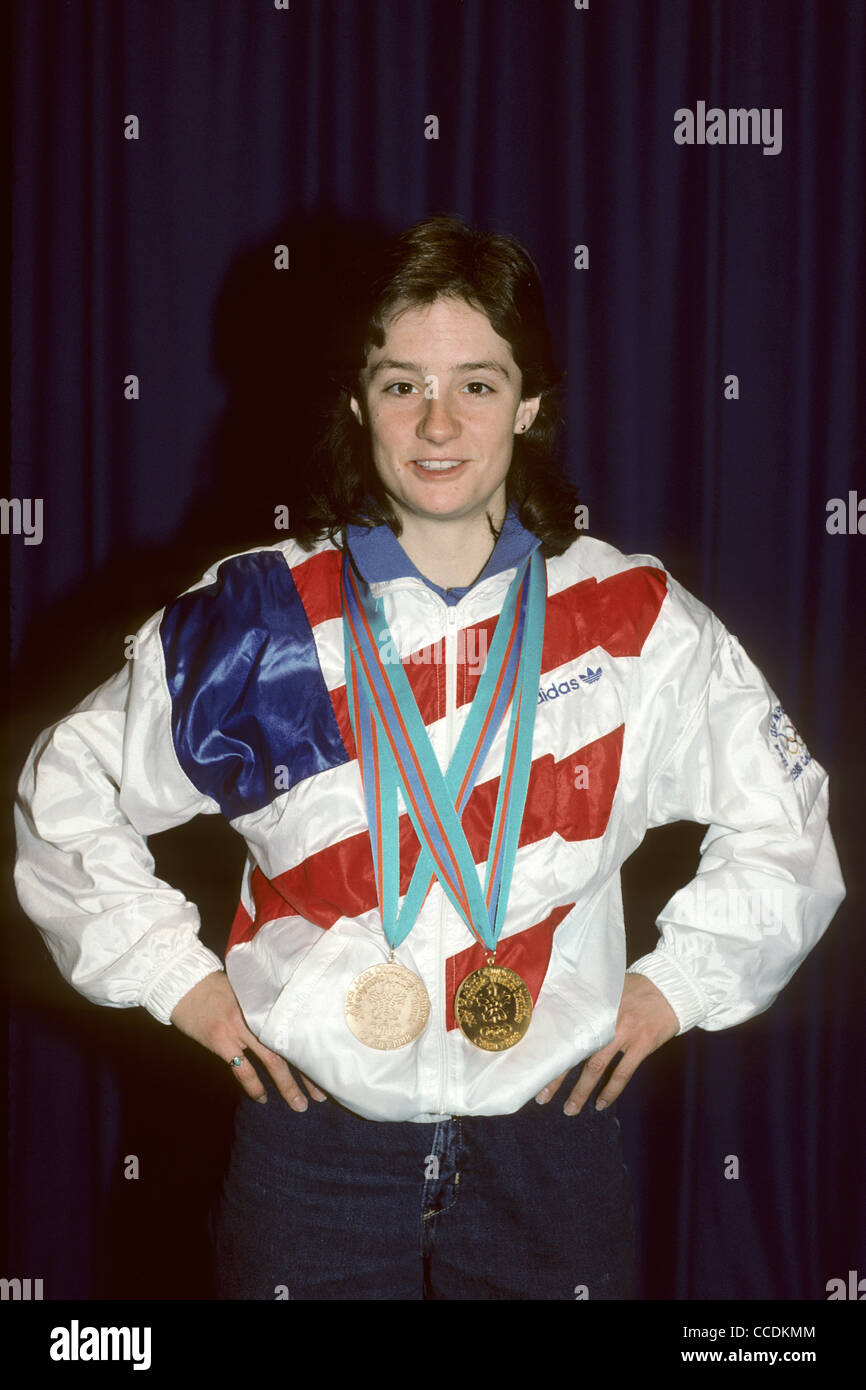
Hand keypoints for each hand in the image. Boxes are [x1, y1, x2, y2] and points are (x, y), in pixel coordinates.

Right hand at [169, 970, 326, 1109]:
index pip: (297, 1028)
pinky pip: (242, 1069)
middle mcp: (260, 1015)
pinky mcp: (221, 1040)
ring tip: (299, 1105)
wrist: (185, 983)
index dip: (313, 1050)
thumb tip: (287, 1027)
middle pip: (291, 1047)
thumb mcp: (248, 991)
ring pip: (272, 1061)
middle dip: (307, 1074)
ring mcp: (240, 1028)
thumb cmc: (217, 986)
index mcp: (270, 1001)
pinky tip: (262, 1098)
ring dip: (287, 1085)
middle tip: (321, 1096)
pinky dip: (254, 1086)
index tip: (327, 1066)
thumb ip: (266, 1008)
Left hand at [536, 972, 679, 1114]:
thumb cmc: (635, 987)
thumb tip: (561, 1017)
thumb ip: (587, 1004)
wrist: (670, 988)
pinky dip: (611, 1090)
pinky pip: (623, 1073)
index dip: (548, 1050)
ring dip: (582, 1091)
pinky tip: (601, 1103)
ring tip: (570, 1109)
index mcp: (592, 1005)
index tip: (533, 1067)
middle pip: (575, 1052)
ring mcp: (624, 1033)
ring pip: (596, 1067)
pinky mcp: (642, 1044)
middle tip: (542, 1097)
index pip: (564, 1030)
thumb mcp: (607, 989)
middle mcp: (604, 1019)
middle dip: (557, 1078)